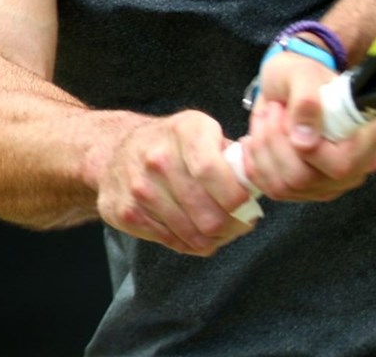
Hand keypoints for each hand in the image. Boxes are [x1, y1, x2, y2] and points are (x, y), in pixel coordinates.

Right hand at [96, 110, 257, 256]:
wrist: (116, 149)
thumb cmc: (171, 143)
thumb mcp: (202, 131)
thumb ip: (231, 155)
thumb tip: (259, 181)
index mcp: (184, 131)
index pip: (211, 170)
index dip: (235, 196)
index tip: (247, 206)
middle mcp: (158, 158)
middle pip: (206, 213)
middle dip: (232, 225)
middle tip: (241, 224)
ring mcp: (139, 188)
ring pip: (192, 235)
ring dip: (214, 239)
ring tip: (221, 230)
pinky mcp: (126, 213)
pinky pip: (173, 242)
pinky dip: (190, 244)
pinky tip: (196, 232)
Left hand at [240, 49, 375, 202]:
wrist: (287, 85)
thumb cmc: (302, 75)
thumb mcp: (303, 73)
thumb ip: (306, 101)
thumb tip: (305, 143)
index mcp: (367, 139)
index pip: (342, 164)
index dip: (312, 148)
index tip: (289, 112)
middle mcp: (353, 170)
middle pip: (306, 177)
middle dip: (277, 141)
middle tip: (275, 109)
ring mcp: (327, 185)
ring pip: (283, 186)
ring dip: (264, 148)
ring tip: (266, 118)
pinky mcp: (301, 192)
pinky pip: (269, 189)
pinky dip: (254, 162)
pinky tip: (254, 139)